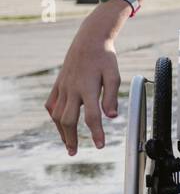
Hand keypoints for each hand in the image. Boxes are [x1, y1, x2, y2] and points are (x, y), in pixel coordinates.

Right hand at [45, 18, 121, 154]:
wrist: (89, 40)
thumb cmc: (105, 58)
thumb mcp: (114, 75)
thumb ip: (112, 96)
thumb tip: (111, 117)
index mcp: (87, 88)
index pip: (91, 116)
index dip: (96, 133)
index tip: (100, 146)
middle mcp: (72, 89)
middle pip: (68, 119)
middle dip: (71, 138)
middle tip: (74, 153)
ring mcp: (62, 87)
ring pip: (56, 114)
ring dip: (61, 131)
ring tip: (67, 144)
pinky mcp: (58, 84)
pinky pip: (51, 104)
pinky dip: (53, 116)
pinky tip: (59, 124)